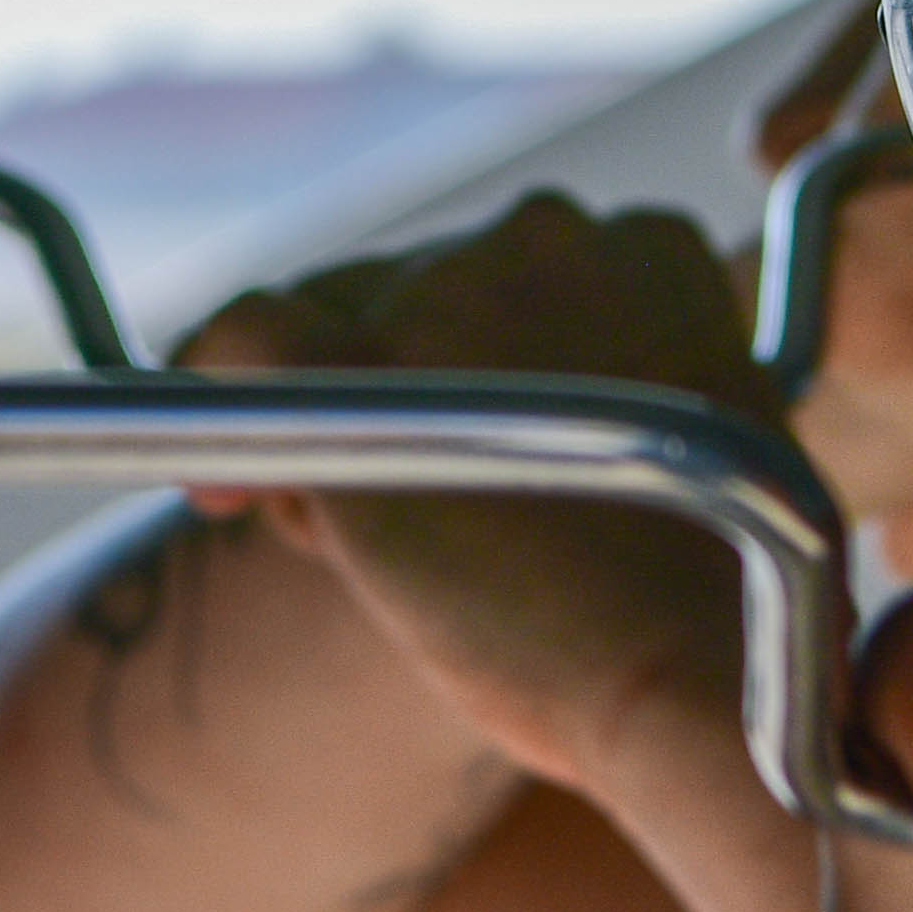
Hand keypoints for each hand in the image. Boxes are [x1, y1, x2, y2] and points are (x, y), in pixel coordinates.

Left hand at [184, 194, 806, 800]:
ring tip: (387, 551)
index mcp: (648, 245)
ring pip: (329, 331)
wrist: (696, 678)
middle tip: (433, 528)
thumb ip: (583, 392)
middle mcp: (549, 233)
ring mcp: (449, 288)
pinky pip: (242, 335)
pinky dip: (214, 390)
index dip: (472, 370)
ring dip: (333, 425)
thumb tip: (462, 409)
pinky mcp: (361, 362)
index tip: (485, 458)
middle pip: (405, 294)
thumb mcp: (672, 451)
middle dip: (396, 395)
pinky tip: (221, 487)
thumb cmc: (699, 610)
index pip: (501, 277)